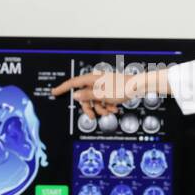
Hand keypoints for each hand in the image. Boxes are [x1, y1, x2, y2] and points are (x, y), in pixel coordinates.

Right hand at [51, 68, 170, 119]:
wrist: (139, 86)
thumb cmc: (123, 87)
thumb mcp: (102, 95)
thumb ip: (87, 95)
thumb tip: (76, 96)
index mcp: (92, 78)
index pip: (73, 82)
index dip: (63, 88)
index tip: (54, 92)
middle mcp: (96, 81)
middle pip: (85, 96)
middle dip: (89, 107)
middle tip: (93, 116)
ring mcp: (103, 85)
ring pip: (95, 100)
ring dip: (101, 108)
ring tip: (109, 111)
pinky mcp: (110, 90)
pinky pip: (103, 99)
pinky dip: (107, 105)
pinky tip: (114, 108)